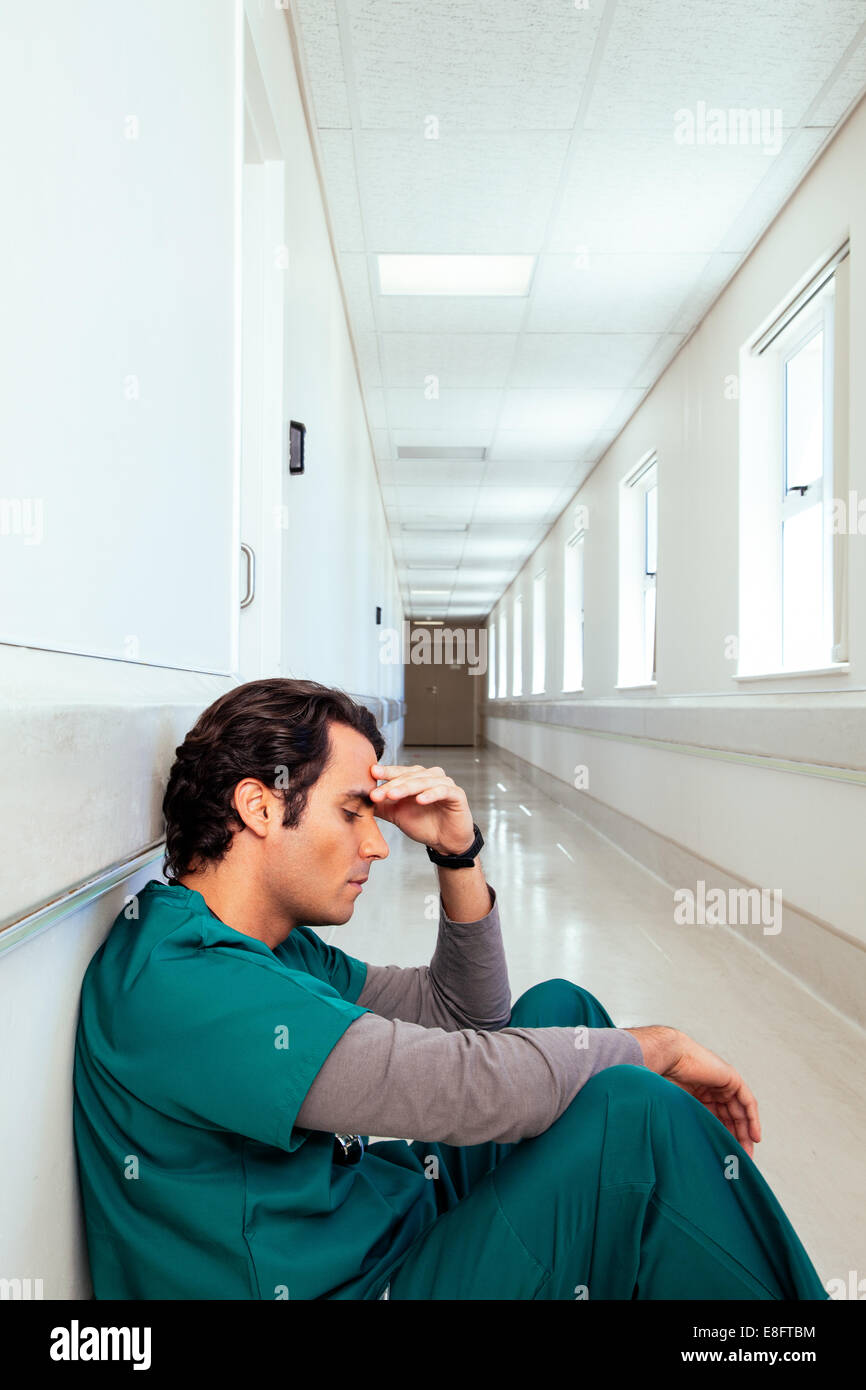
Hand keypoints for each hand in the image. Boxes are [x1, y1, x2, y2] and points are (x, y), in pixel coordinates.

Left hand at [368, 762, 475, 854]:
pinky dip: (431, 794)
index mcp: (416, 778)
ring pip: (423, 782)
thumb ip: (381, 805)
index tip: (371, 773)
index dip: (385, 772)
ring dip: (407, 787)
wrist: (446, 841)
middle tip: (376, 794)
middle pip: (408, 777)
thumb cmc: (423, 824)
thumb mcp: (397, 814)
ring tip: (393, 795)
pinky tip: (420, 799)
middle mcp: (430, 776)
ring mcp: (444, 783)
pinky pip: (443, 791)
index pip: (399, 772)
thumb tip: (357, 801)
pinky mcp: (457, 794)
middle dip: (391, 785)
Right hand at [663, 1031, 761, 1157]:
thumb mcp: (681, 1110)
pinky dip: (752, 1119)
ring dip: (746, 1133)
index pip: (718, 1121)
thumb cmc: (664, 1081)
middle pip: (731, 1118)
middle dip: (737, 1139)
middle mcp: (714, 1091)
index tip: (727, 1159)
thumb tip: (693, 1154)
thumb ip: (691, 1125)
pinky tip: (754, 1136)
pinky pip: (747, 1101)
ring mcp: (724, 1084)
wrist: (667, 1059)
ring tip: (747, 1151)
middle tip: (740, 1159)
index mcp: (700, 1097)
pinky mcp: (732, 1079)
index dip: (723, 1139)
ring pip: (740, 1112)